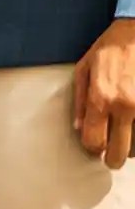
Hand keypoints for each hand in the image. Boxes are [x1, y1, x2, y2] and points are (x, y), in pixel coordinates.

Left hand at [74, 18, 134, 168]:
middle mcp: (125, 106)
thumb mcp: (84, 70)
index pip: (95, 140)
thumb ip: (80, 101)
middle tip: (111, 157)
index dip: (93, 149)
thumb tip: (79, 128)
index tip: (94, 149)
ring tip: (125, 137)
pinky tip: (134, 130)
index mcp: (101, 98)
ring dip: (130, 146)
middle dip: (113, 158)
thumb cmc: (109, 49)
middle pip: (119, 151)